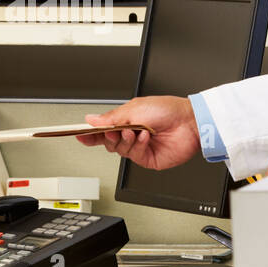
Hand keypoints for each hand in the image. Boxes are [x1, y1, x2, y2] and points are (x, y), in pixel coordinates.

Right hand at [75, 96, 200, 170]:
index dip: (89, 132)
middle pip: (107, 141)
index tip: (77, 133)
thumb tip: (91, 120)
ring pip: (118, 149)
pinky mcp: (147, 158)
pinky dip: (137, 145)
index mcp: (127, 119)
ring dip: (124, 140)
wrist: (190, 122)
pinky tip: (145, 137)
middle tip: (112, 131)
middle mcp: (132, 133)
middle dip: (107, 137)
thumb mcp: (135, 109)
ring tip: (134, 131)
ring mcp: (139, 146)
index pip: (103, 128)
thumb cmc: (168, 110)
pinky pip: (133, 155)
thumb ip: (111, 118)